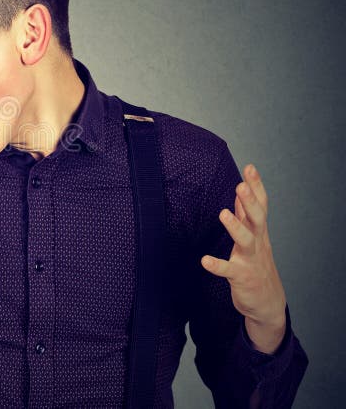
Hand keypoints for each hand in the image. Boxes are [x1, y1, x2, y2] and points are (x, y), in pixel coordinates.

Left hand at [200, 164, 287, 351]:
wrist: (267, 303)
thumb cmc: (257, 265)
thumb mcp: (254, 238)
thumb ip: (247, 216)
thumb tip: (242, 193)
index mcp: (259, 232)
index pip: (261, 205)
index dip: (256, 187)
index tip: (250, 167)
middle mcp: (257, 243)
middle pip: (257, 218)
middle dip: (250, 201)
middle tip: (240, 185)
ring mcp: (250, 260)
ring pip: (246, 241)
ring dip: (235, 227)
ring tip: (223, 213)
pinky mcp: (242, 277)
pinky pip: (228, 271)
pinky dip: (217, 266)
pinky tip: (205, 260)